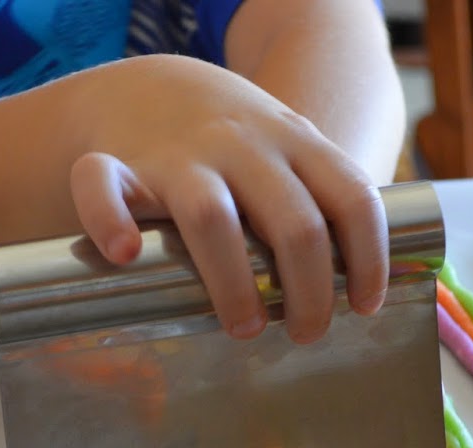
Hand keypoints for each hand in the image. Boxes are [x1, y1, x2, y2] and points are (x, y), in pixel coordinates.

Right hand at [67, 55, 387, 344]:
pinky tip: (123, 254)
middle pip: (293, 223)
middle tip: (306, 333)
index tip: (364, 306)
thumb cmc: (234, 148)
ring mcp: (181, 155)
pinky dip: (110, 221)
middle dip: (309, 291)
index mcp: (296, 143)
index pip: (352, 198)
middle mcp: (243, 146)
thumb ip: (322, 205)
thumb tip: (364, 294)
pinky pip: (104, 188)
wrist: (148, 88)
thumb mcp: (290, 153)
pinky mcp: (119, 166)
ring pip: (210, 217)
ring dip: (233, 283)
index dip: (369, 259)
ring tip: (245, 327)